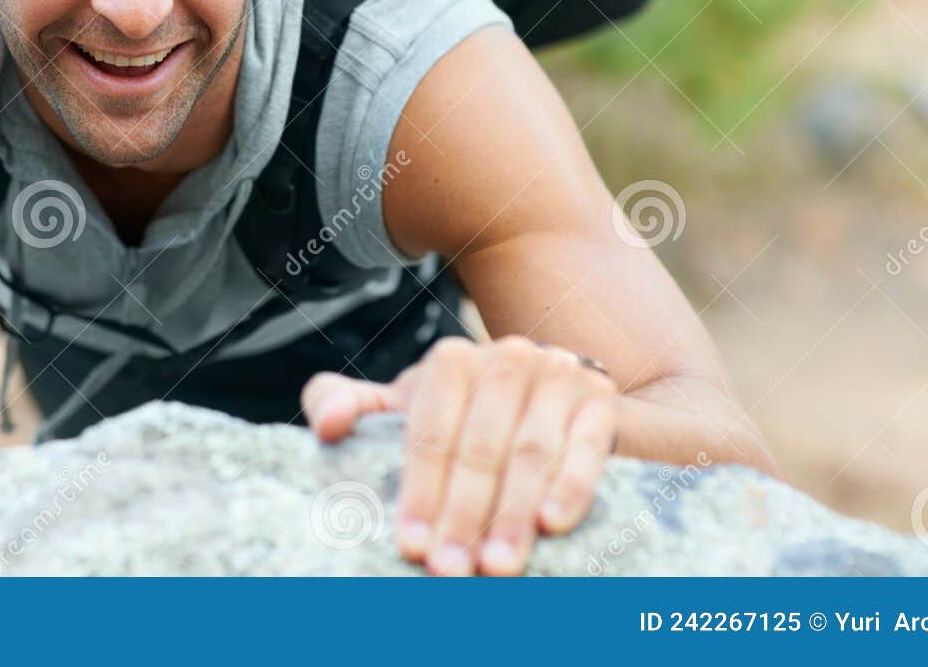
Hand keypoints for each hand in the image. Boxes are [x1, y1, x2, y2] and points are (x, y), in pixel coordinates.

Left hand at [301, 334, 617, 575]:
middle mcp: (507, 357)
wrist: (550, 402)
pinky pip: (588, 448)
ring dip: (512, 513)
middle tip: (450, 569)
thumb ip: (349, 406)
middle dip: (463, 514)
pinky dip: (571, 487)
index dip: (419, 490)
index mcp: (452, 359)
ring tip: (496, 566)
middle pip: (480, 446)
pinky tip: (553, 524)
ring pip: (531, 453)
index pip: (430, 430)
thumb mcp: (405, 407)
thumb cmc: (463, 416)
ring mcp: (558, 375)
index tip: (411, 543)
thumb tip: (326, 424)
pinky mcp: (601, 401)